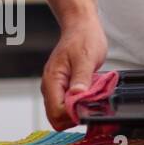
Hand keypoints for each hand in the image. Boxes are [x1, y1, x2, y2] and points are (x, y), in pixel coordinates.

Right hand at [41, 14, 107, 130]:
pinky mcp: (63, 88)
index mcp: (52, 81)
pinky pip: (69, 105)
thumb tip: (77, 97)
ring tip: (93, 96)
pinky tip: (90, 94)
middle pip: (57, 117)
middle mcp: (50, 88)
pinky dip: (80, 104)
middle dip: (76, 116)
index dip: (74, 114)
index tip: (90, 107)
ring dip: (79, 110)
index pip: (57, 112)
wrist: (81, 27)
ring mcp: (56, 88)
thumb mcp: (86, 58)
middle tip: (93, 103)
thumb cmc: (84, 38)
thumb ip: (81, 79)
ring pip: (63, 113)